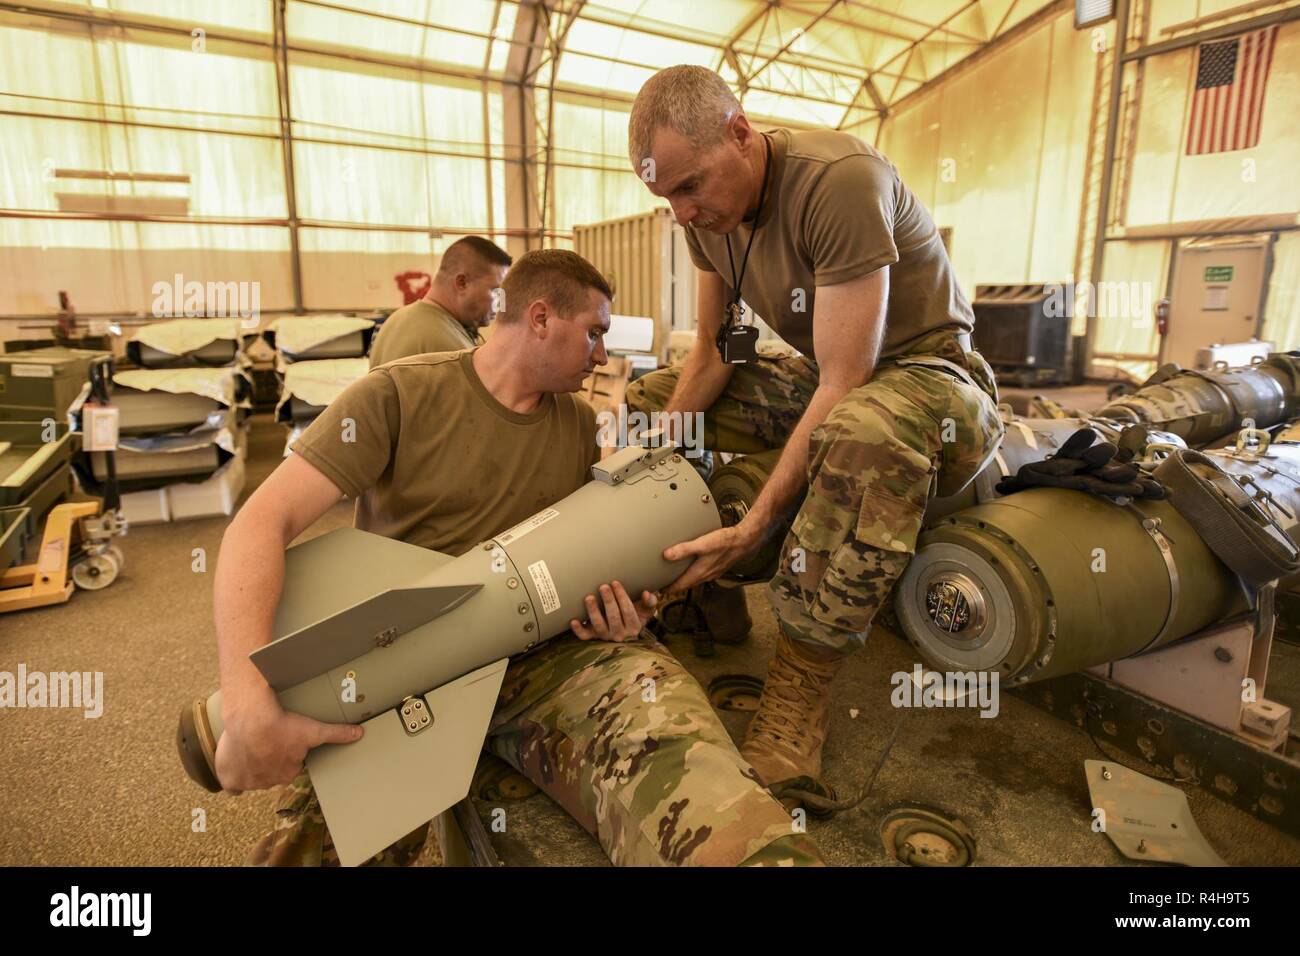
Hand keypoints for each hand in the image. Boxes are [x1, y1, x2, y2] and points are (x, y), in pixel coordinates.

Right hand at [214, 686, 362, 792]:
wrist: (252, 721)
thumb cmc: (283, 725)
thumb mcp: (315, 730)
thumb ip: (337, 733)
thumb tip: (360, 733)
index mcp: (289, 772)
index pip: (289, 765)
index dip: (286, 752)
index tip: (282, 739)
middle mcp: (269, 781)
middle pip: (270, 771)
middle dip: (269, 759)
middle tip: (266, 739)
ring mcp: (249, 781)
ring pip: (251, 776)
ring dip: (251, 764)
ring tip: (250, 744)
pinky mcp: (230, 777)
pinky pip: (232, 786)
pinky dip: (232, 779)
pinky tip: (234, 770)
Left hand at [571, 581, 658, 641]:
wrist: (626, 633)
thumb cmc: (636, 616)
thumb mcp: (646, 611)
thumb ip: (650, 603)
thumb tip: (647, 594)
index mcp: (634, 627)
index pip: (628, 611)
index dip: (622, 597)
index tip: (615, 583)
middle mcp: (619, 634)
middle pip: (613, 617)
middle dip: (608, 601)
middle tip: (603, 586)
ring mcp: (605, 636)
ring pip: (599, 626)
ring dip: (593, 611)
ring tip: (589, 597)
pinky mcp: (593, 637)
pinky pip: (585, 636)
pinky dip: (578, 630)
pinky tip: (573, 620)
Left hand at [662, 520, 761, 593]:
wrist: (745, 541)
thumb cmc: (725, 542)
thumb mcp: (702, 544)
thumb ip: (684, 549)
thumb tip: (666, 555)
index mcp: (699, 573)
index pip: (679, 586)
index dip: (667, 589)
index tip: (658, 590)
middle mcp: (705, 576)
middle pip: (686, 585)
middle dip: (674, 585)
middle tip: (663, 583)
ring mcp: (712, 573)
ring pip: (694, 580)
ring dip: (684, 579)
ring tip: (675, 575)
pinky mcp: (717, 567)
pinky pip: (702, 574)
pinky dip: (693, 573)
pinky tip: (692, 565)